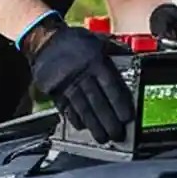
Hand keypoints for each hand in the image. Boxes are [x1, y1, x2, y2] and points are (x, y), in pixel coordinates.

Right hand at [21, 16, 133, 143]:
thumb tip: (131, 56)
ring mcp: (66, 83)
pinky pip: (66, 107)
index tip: (127, 117)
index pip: (110, 86)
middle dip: (108, 120)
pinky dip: (75, 118)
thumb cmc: (74, 40)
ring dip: (94, 125)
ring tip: (102, 138)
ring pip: (83, 108)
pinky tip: (83, 127)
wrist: (45, 40)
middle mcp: (81, 74)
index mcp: (94, 61)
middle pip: (97, 101)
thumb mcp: (97, 39)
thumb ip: (114, 49)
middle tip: (117, 134)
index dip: (119, 103)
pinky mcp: (55, 90)